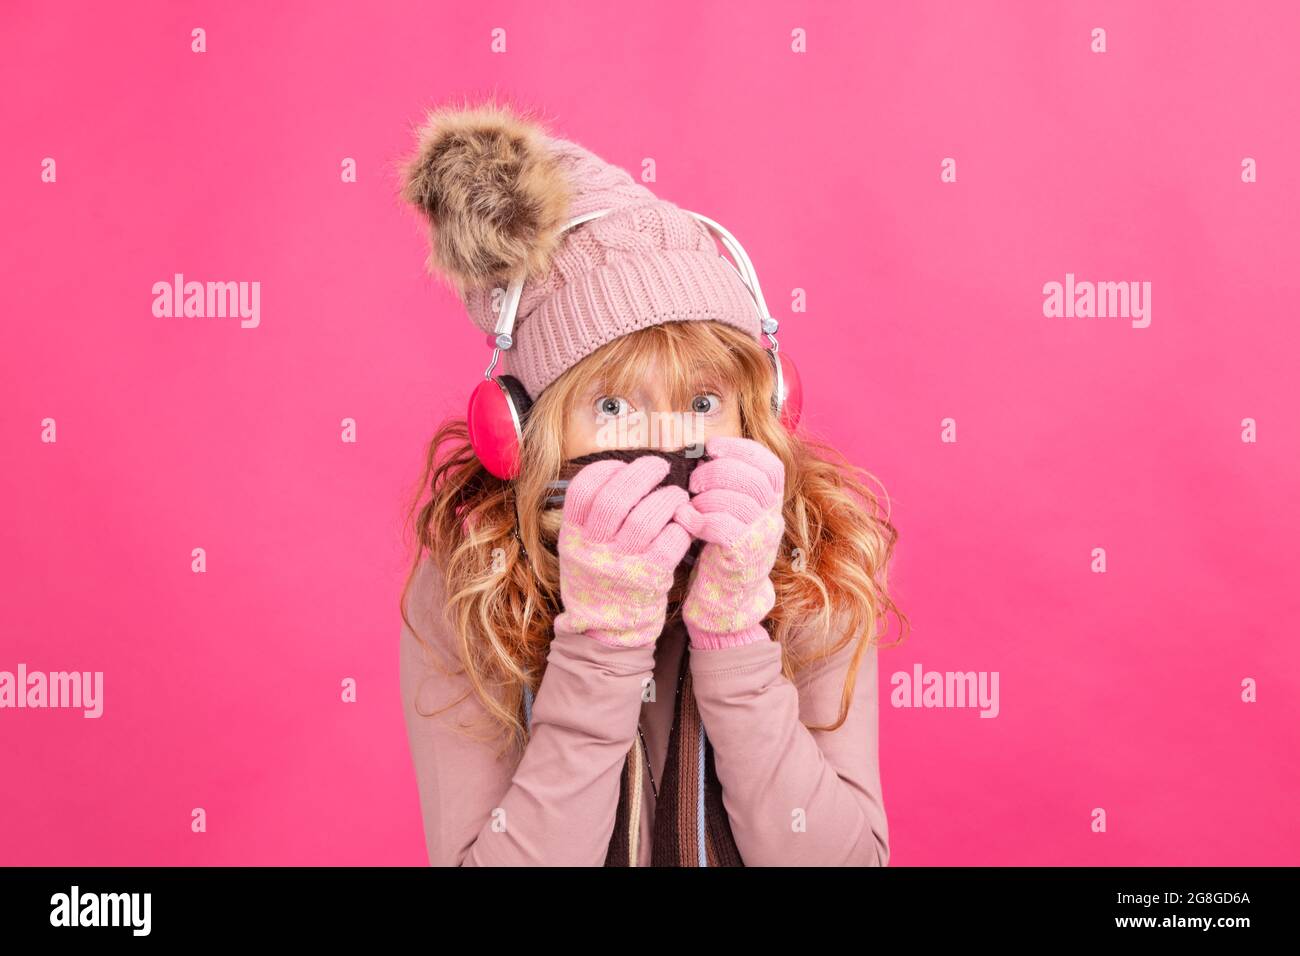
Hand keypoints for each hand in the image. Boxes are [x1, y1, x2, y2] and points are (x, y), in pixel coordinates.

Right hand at [553, 455, 693, 647]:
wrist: (605, 632)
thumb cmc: (597, 579)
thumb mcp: (578, 549)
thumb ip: (589, 517)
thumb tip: (619, 473)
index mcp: (573, 536)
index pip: (583, 490)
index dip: (605, 470)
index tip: (621, 465)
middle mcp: (593, 549)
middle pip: (616, 498)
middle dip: (642, 474)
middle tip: (659, 465)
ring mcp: (621, 565)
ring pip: (646, 518)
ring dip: (667, 498)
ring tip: (677, 495)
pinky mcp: (649, 578)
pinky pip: (670, 542)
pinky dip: (680, 527)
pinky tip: (683, 523)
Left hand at [673, 436, 785, 648]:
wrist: (726, 596)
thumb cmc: (720, 545)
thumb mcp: (730, 509)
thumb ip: (726, 484)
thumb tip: (700, 455)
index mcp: (772, 501)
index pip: (769, 464)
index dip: (740, 449)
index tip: (711, 447)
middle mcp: (773, 517)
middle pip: (751, 479)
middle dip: (716, 472)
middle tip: (694, 483)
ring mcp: (762, 538)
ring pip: (736, 501)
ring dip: (705, 499)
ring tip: (689, 506)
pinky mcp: (744, 557)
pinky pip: (723, 526)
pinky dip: (698, 519)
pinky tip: (685, 521)